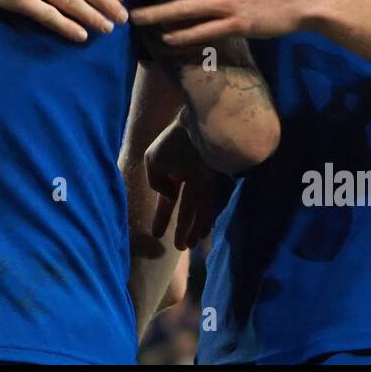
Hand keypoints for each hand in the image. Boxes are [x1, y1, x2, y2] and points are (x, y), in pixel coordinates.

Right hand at [145, 117, 227, 250]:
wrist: (199, 124)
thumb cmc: (173, 141)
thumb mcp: (152, 161)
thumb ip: (156, 182)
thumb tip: (169, 195)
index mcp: (173, 168)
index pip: (168, 197)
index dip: (162, 215)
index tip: (156, 234)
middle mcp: (190, 175)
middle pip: (186, 206)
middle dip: (181, 226)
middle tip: (178, 247)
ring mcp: (205, 178)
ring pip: (199, 208)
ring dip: (193, 227)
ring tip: (187, 246)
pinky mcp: (218, 181)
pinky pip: (211, 204)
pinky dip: (206, 218)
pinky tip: (202, 233)